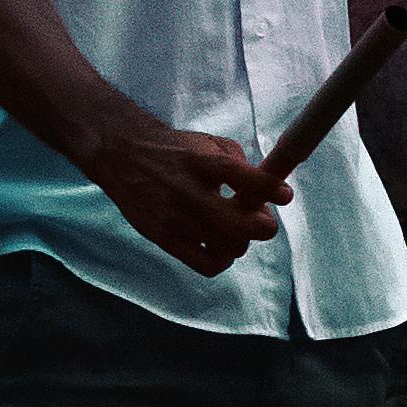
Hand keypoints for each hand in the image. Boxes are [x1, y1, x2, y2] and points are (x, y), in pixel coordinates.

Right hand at [84, 112, 287, 277]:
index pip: (244, 178)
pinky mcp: (163, 238)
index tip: (284, 195)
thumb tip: (264, 189)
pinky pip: (205, 264)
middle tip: (263, 223)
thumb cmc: (174, 149)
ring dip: (241, 242)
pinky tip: (220, 247)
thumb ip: (238, 161)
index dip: (271, 189)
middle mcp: (188, 191)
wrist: (122, 155)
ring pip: (226, 247)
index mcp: (202, 163)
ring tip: (236, 232)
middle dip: (262, 227)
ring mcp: (174, 218)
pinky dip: (221, 259)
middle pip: (238, 225)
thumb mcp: (207, 142)